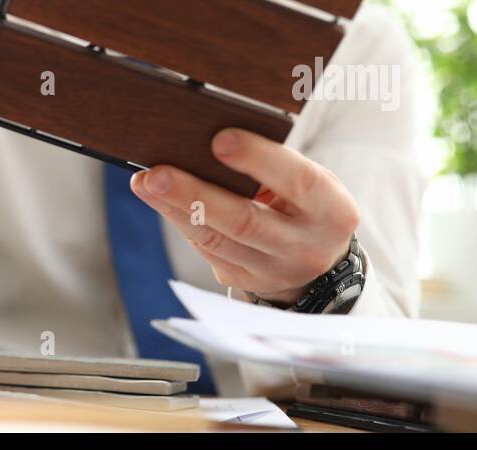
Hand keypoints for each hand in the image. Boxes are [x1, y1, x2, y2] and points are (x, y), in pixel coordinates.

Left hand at [129, 128, 359, 304]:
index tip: (219, 140)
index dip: (258, 160)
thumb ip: (273, 165)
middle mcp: (305, 246)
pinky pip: (206, 251)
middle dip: (194, 195)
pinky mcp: (244, 281)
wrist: (317, 259)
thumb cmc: (305, 203)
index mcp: (332, 210)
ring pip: (216, 241)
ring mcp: (273, 271)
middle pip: (244, 221)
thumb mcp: (308, 182)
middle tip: (156, 173)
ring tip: (144, 182)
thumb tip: (208, 143)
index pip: (297, 181)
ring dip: (174, 209)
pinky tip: (157, 200)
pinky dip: (180, 221)